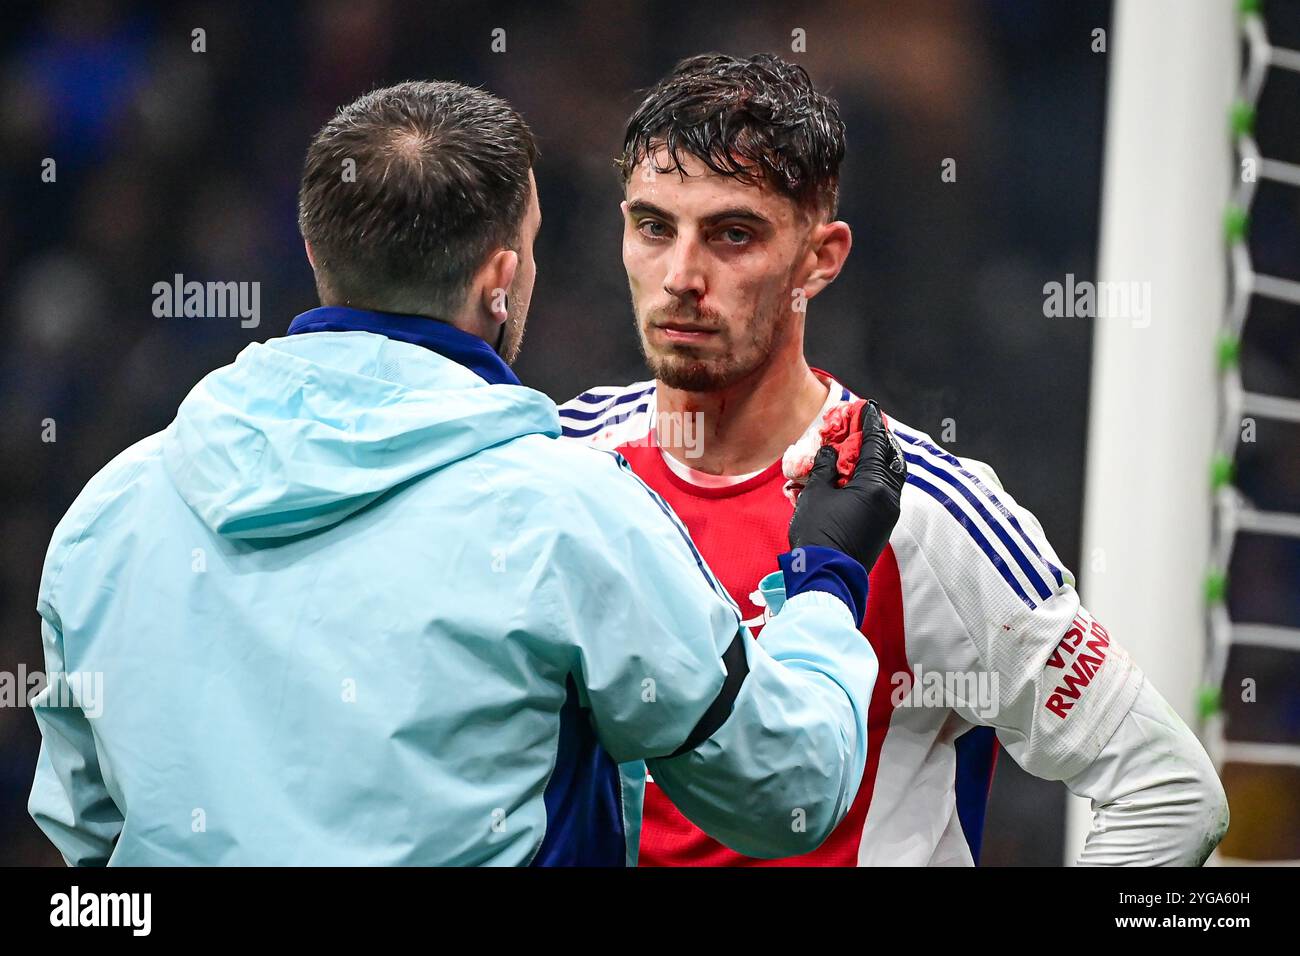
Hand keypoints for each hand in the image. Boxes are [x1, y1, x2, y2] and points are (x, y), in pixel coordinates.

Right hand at [787, 400, 906, 570]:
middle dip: (880, 441)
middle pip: (891, 460)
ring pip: (890, 478)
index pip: (875, 445)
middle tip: (868, 427)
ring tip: (861, 450)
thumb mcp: (816, 494)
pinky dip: (874, 479)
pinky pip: (883, 494)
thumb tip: (832, 453)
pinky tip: (857, 477)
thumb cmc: (818, 533)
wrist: (826, 577)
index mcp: (875, 486)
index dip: (870, 423)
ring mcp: (888, 515)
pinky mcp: (881, 528)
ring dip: (877, 461)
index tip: (869, 407)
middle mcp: (889, 498)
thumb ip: (825, 468)